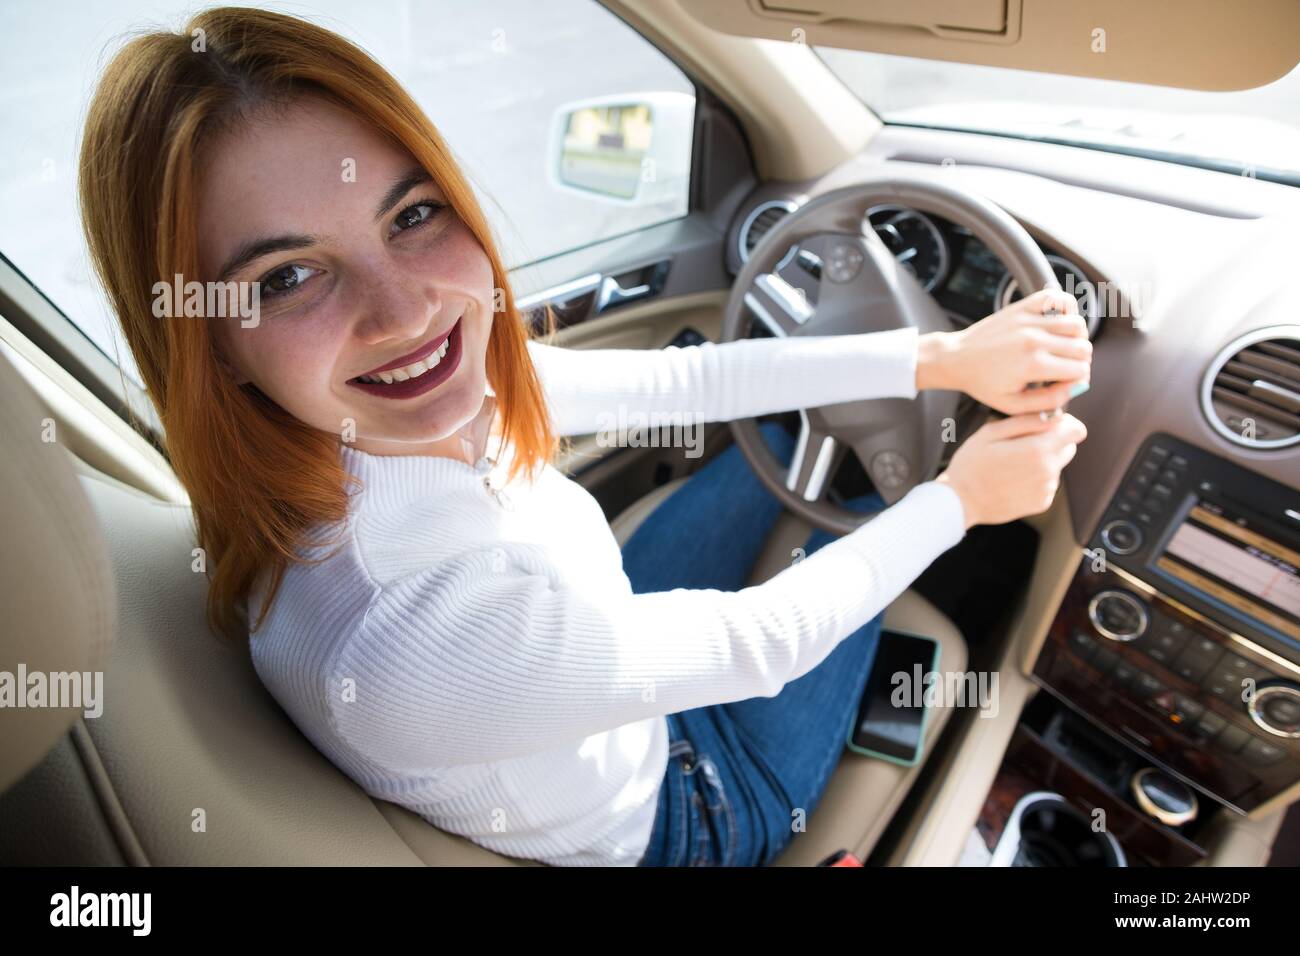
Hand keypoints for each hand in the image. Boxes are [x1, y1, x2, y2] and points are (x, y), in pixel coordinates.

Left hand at [916, 288, 1091, 414]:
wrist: (956, 359)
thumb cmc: (984, 384)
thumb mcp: (1013, 404)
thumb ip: (1049, 400)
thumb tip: (1077, 387)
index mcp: (1032, 366)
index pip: (1080, 370)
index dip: (1078, 380)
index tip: (1065, 382)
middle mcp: (1033, 340)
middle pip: (1083, 348)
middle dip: (1079, 361)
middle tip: (1064, 367)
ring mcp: (1029, 321)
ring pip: (1077, 325)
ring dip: (1077, 338)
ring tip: (1063, 348)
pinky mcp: (1022, 308)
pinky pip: (1058, 298)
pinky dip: (1067, 308)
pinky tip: (1059, 323)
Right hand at [935, 412, 1087, 528]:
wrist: (960, 502)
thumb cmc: (971, 464)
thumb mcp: (991, 432)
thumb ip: (1025, 420)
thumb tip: (1052, 415)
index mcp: (1037, 450)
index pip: (1076, 431)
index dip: (1064, 424)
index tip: (1049, 425)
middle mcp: (1048, 471)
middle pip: (1068, 447)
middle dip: (1051, 442)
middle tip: (1022, 445)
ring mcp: (1046, 489)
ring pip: (1055, 465)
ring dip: (1041, 461)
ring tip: (1011, 466)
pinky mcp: (1042, 503)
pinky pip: (1047, 483)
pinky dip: (1035, 479)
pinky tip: (1013, 480)